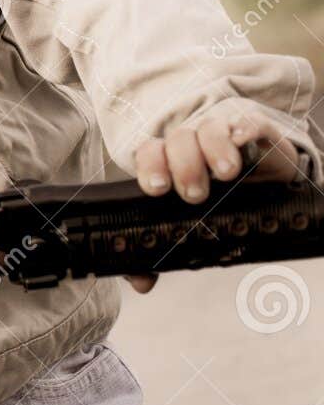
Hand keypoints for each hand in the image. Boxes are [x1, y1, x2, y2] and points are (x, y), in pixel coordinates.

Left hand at [126, 100, 308, 294]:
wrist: (265, 181)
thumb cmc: (219, 202)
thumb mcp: (192, 223)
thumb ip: (161, 249)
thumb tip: (139, 281)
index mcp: (168, 162)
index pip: (149, 154)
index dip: (149, 167)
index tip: (156, 189)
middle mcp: (190, 144)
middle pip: (175, 142)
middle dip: (183, 166)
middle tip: (194, 194)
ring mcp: (220, 134)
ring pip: (207, 131)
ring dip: (212, 149)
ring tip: (225, 174)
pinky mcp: (253, 132)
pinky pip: (245, 123)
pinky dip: (243, 129)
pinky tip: (242, 141)